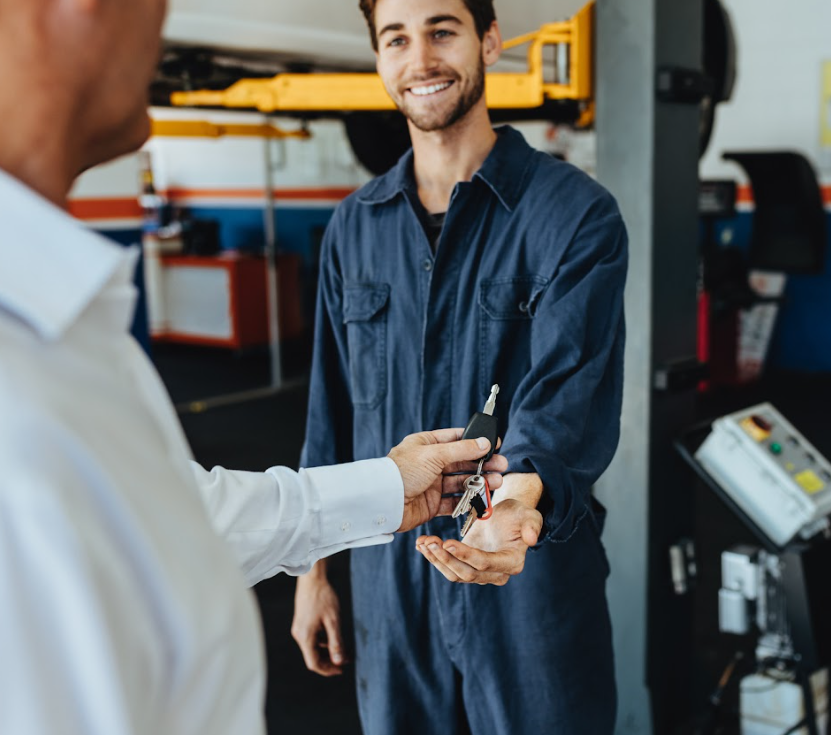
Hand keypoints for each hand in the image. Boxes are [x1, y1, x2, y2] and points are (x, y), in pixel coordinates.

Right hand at [291, 574, 346, 675]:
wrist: (312, 579)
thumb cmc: (323, 597)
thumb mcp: (333, 621)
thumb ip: (336, 642)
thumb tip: (339, 661)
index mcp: (305, 637)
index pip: (314, 663)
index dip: (328, 670)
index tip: (341, 670)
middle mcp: (299, 635)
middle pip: (313, 657)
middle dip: (330, 661)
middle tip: (346, 660)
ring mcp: (299, 628)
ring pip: (313, 648)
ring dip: (327, 651)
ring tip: (344, 650)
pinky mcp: (302, 622)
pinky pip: (312, 638)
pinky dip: (323, 642)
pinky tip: (334, 638)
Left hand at [387, 428, 507, 532]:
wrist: (383, 502)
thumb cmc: (402, 472)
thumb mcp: (434, 454)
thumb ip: (462, 449)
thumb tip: (484, 442)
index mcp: (426, 445)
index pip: (456, 439)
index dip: (475, 441)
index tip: (495, 443)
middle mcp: (430, 463)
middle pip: (462, 462)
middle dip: (483, 464)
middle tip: (502, 466)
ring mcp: (431, 484)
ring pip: (461, 482)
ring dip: (479, 482)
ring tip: (497, 482)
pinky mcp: (432, 504)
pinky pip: (454, 502)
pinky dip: (468, 501)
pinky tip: (482, 499)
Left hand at [415, 499, 542, 584]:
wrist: (507, 515)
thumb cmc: (519, 514)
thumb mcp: (528, 514)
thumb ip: (532, 525)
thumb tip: (532, 539)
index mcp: (511, 562)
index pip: (485, 564)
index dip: (466, 556)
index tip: (448, 542)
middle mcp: (496, 573)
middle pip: (467, 573)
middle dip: (446, 559)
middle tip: (430, 542)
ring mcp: (479, 572)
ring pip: (454, 573)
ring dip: (436, 559)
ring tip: (423, 542)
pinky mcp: (465, 565)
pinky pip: (448, 566)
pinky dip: (433, 556)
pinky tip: (421, 544)